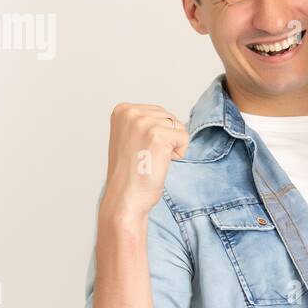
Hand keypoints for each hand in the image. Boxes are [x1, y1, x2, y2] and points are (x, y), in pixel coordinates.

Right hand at [100, 103, 188, 221]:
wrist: (126, 197)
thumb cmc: (130, 173)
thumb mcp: (131, 137)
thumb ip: (145, 122)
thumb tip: (170, 118)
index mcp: (122, 110)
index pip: (158, 112)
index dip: (156, 135)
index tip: (139, 150)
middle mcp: (130, 112)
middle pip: (169, 117)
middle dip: (166, 139)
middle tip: (146, 156)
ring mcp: (143, 122)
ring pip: (178, 126)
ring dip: (171, 146)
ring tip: (152, 159)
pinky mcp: (158, 135)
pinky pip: (184, 137)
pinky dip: (178, 154)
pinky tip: (160, 163)